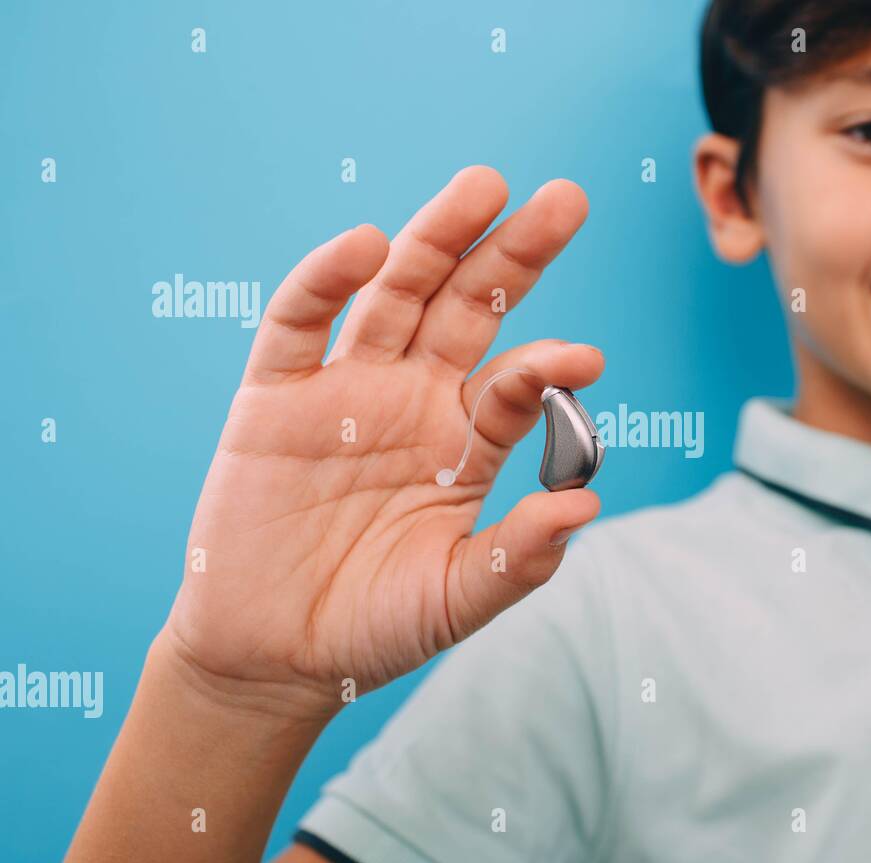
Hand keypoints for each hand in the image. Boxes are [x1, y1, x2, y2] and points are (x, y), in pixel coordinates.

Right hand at [162, 166, 602, 720]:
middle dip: (514, 256)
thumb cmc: (373, 626)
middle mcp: (414, 401)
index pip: (516, 383)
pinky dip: (327, 281)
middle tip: (565, 201)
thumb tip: (589, 502)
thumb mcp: (456, 599)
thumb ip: (518, 557)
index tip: (585, 359)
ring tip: (483, 186)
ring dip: (436, 239)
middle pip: (470, 309)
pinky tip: (367, 245)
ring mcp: (346, 391)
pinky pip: (300, 324)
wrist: (272, 658)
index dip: (549, 365)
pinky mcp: (275, 397)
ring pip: (396, 295)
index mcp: (465, 444)